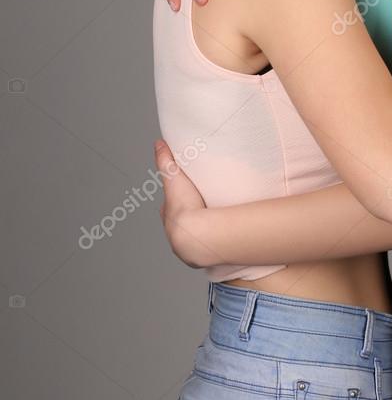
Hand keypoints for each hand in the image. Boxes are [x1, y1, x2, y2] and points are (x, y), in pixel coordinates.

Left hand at [154, 139, 206, 267]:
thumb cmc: (185, 207)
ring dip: (202, 232)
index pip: (169, 208)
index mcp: (169, 217)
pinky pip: (209, 247)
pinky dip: (213, 242)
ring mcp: (189, 248)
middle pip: (181, 224)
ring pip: (194, 238)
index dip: (175, 201)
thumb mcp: (174, 177)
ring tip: (216, 224)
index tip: (186, 195)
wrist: (198, 233)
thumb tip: (159, 143)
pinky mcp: (204, 255)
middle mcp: (176, 235)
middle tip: (203, 208)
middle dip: (189, 218)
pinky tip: (223, 237)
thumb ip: (166, 160)